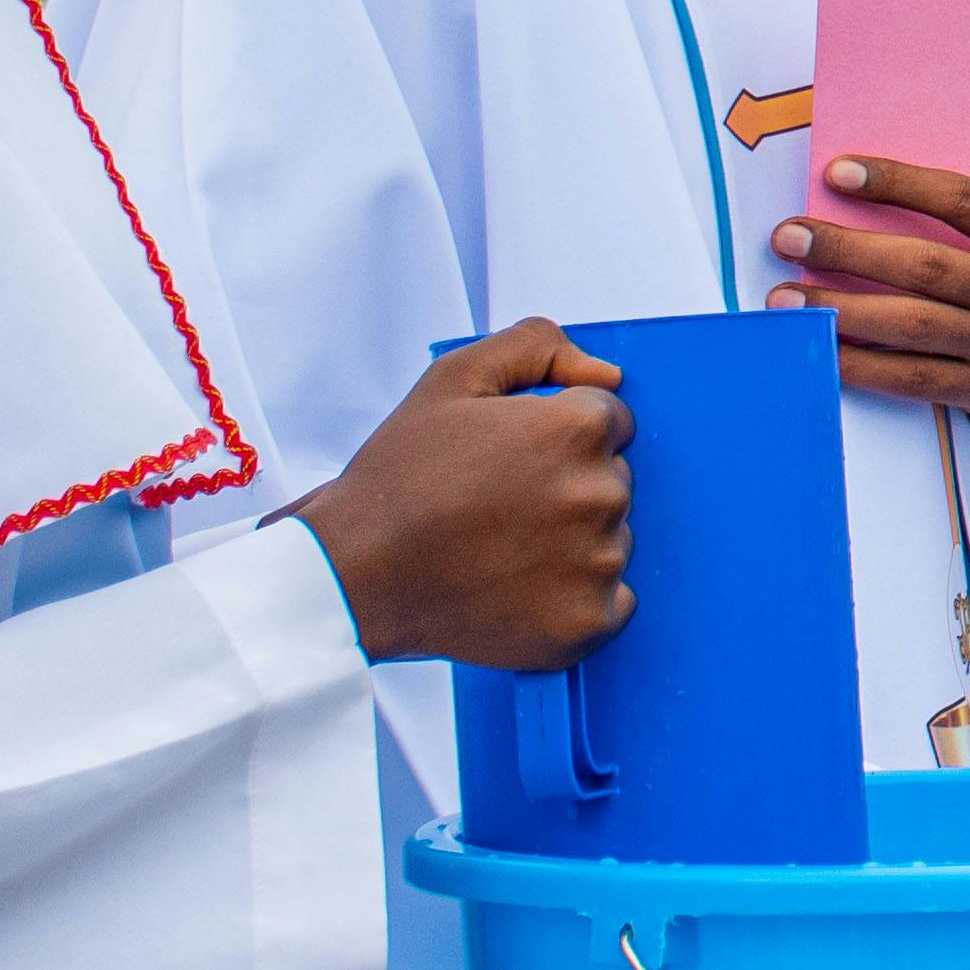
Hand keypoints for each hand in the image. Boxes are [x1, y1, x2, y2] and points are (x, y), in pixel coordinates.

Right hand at [294, 322, 633, 669]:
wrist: (355, 575)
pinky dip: (576, 598)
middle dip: (568, 485)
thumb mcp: (452, 378)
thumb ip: (535, 346)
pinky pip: (613, 600)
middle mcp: (600, 493)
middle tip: (499, 505)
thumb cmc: (400, 481)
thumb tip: (607, 372)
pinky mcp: (587, 622)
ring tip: (501, 547)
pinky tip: (521, 588)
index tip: (514, 459)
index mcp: (577, 429)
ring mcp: (597, 562)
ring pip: (612, 539)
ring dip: (574, 542)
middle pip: (614, 479)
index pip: (610, 419)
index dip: (557, 435)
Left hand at [771, 158, 969, 427]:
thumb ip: (954, 214)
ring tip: (784, 296)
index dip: (897, 182)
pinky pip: (907, 377)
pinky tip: (818, 344)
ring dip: (839, 308)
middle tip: (788, 236)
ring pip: (909, 324)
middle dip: (847, 248)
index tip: (836, 172)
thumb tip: (857, 183)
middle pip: (925, 264)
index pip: (961, 199)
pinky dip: (856, 362)